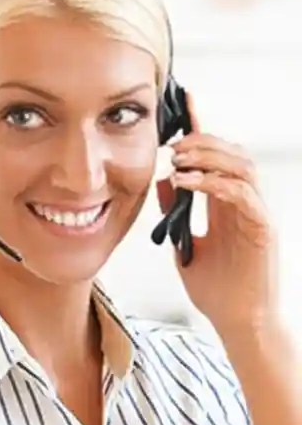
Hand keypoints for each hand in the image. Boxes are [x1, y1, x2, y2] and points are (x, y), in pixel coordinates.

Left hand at [157, 93, 278, 335]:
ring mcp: (256, 214)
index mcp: (227, 203)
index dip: (202, 128)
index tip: (184, 102)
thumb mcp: (184, 245)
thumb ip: (176, 212)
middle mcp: (244, 203)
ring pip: (241, 166)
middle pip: (233, 152)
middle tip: (171, 143)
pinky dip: (214, 182)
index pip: (217, 157)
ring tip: (177, 158)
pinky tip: (186, 182)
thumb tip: (162, 179)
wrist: (238, 323)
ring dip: (208, 156)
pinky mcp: (262, 228)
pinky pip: (242, 193)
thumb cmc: (216, 289)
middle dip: (202, 139)